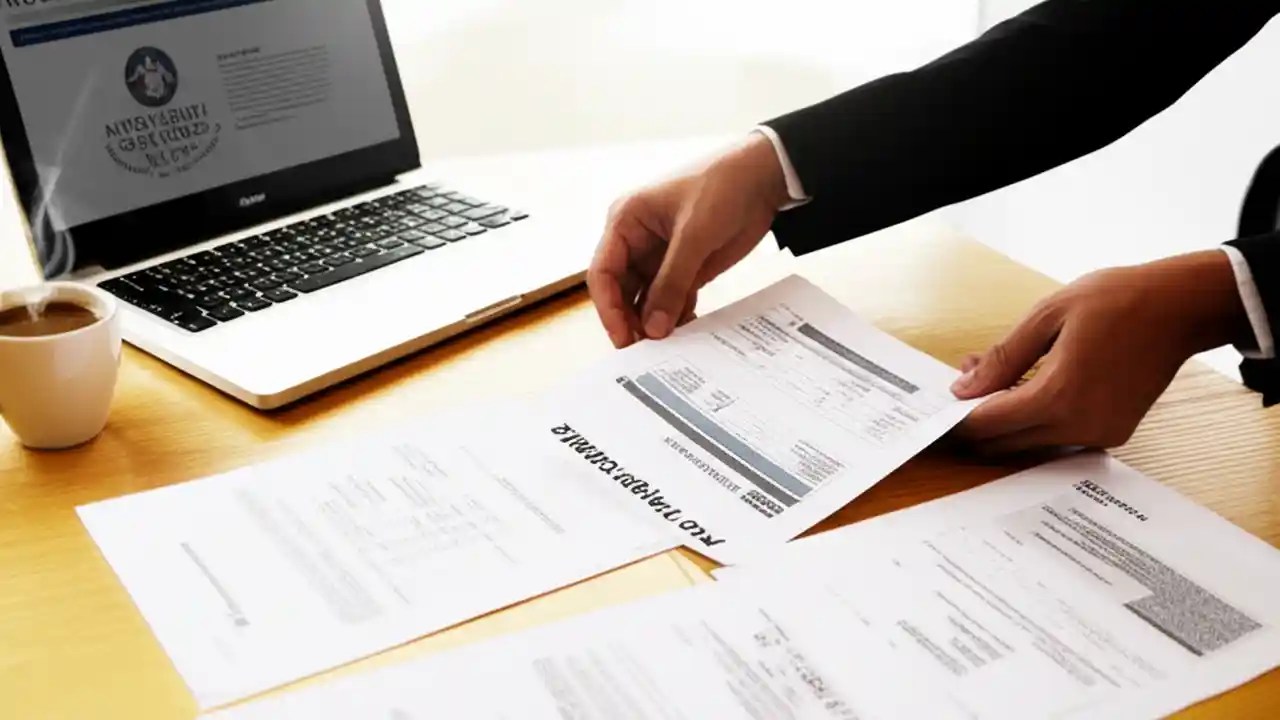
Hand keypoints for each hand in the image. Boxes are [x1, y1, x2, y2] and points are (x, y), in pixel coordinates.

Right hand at [588, 133, 790, 347]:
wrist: (763, 177)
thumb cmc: (721, 185)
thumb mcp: (694, 235)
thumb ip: (672, 282)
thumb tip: (654, 328)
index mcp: (626, 222)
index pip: (603, 272)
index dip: (609, 308)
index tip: (623, 337)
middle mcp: (637, 241)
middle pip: (621, 291)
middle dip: (631, 320)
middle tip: (645, 351)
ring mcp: (661, 256)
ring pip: (646, 300)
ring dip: (654, 322)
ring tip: (666, 347)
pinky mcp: (685, 268)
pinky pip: (672, 300)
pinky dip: (677, 317)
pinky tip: (686, 333)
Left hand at [952, 251, 1252, 453]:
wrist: (1180, 308)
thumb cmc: (1117, 301)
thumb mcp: (1047, 316)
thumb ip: (1002, 358)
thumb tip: (964, 387)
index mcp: (1058, 397)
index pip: (989, 424)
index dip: (957, 419)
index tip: (937, 408)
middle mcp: (1079, 426)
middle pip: (1006, 442)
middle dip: (977, 420)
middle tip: (963, 385)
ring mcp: (1099, 435)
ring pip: (1031, 442)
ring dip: (1006, 419)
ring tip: (993, 376)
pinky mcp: (1113, 433)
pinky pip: (1059, 437)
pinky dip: (1036, 419)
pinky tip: (1027, 387)